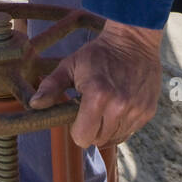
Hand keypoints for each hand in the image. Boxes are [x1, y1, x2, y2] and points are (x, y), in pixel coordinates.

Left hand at [29, 19, 162, 146]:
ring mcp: (136, 111)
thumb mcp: (71, 65)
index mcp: (97, 96)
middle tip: (91, 108)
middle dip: (91, 128)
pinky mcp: (147, 112)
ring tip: (106, 105)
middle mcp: (119, 107)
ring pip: (114, 138)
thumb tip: (34, 104)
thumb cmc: (99, 53)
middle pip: (98, 140)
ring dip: (107, 128)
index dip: (76, 129)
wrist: (134, 41)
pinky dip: (122, 125)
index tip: (77, 114)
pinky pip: (129, 132)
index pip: (82, 138)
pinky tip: (119, 107)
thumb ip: (51, 86)